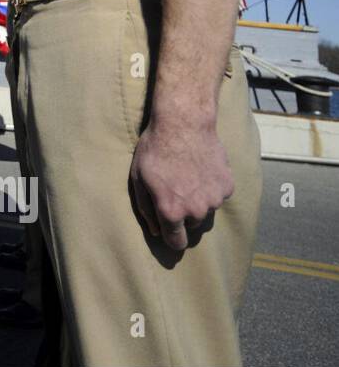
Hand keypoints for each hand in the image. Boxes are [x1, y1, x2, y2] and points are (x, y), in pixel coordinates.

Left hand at [129, 118, 234, 250]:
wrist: (184, 124)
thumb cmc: (155, 150)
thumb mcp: (139, 179)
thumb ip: (147, 209)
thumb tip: (156, 231)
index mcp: (172, 211)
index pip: (176, 242)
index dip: (172, 239)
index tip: (170, 233)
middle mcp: (196, 210)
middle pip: (191, 224)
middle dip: (183, 213)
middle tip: (174, 190)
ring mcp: (215, 199)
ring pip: (206, 210)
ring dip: (198, 200)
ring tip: (187, 177)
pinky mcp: (227, 187)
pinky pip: (217, 196)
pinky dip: (210, 188)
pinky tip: (200, 170)